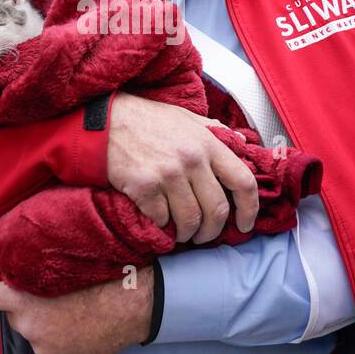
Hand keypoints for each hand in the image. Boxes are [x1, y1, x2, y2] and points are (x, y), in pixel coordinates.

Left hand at [0, 270, 152, 353]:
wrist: (131, 306)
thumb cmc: (100, 277)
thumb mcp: (62, 264)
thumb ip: (33, 270)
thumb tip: (18, 266)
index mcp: (24, 300)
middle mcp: (28, 326)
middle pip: (15, 315)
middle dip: (28, 308)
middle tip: (54, 296)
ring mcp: (44, 349)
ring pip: (35, 333)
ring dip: (47, 326)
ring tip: (74, 312)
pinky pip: (52, 349)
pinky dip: (62, 341)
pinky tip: (82, 328)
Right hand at [106, 92, 257, 243]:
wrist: (104, 122)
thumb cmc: (145, 120)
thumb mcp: (186, 118)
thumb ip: (215, 131)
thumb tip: (243, 143)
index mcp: (208, 143)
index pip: (243, 182)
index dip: (249, 209)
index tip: (245, 224)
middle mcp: (192, 159)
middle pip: (217, 210)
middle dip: (213, 231)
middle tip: (203, 235)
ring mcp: (168, 174)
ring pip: (190, 220)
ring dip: (187, 233)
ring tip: (181, 232)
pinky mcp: (144, 186)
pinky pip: (161, 219)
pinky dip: (161, 225)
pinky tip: (157, 218)